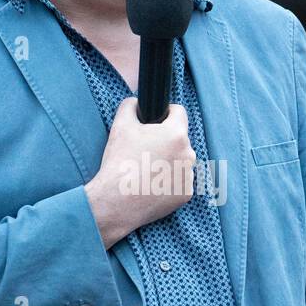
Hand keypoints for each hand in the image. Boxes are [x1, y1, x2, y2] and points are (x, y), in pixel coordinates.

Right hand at [84, 96, 196, 248]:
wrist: (116, 202)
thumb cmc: (119, 162)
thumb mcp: (120, 125)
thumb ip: (130, 105)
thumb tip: (136, 103)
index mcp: (176, 133)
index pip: (179, 112)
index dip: (166, 113)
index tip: (156, 120)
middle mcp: (189, 154)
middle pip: (179, 139)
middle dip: (165, 141)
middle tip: (144, 150)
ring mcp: (189, 176)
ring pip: (180, 161)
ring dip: (168, 162)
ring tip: (146, 170)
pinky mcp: (186, 194)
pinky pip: (179, 182)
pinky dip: (169, 182)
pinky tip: (151, 185)